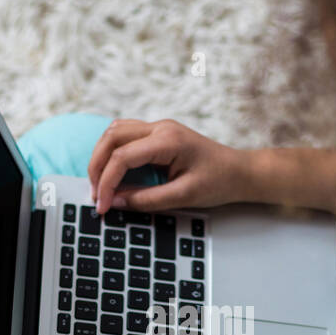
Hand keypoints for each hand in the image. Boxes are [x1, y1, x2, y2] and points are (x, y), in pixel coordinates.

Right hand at [87, 119, 249, 214]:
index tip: (102, 206)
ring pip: (115, 132)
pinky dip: (113, 153)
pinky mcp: (159, 134)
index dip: (106, 183)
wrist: (240, 172)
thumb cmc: (219, 182)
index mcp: (167, 140)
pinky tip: (113, 173)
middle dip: (97, 166)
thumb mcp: (183, 196)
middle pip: (111, 137)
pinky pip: (126, 136)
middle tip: (95, 195)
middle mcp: (160, 128)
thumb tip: (116, 203)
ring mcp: (159, 128)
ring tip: (101, 185)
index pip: (122, 157)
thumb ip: (147, 200)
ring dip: (102, 157)